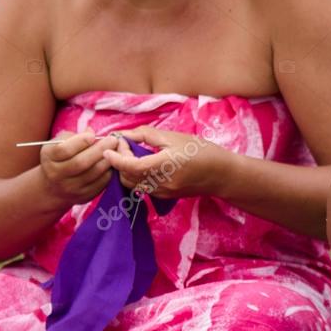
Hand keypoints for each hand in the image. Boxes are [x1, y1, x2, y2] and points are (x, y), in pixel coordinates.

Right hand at [39, 131, 119, 207]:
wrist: (53, 186)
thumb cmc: (60, 157)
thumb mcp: (59, 143)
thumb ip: (73, 136)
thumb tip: (90, 131)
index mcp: (49, 158)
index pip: (64, 150)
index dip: (80, 141)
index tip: (92, 135)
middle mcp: (57, 175)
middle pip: (81, 162)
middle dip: (100, 149)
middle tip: (113, 140)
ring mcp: (70, 188)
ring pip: (93, 173)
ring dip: (107, 160)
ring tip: (116, 150)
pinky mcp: (83, 196)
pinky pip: (100, 183)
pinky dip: (109, 172)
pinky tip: (113, 163)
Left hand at [102, 126, 231, 198]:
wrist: (221, 174)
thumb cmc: (201, 151)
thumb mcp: (174, 138)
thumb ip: (147, 135)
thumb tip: (125, 134)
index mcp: (163, 166)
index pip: (130, 166)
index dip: (116, 157)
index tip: (109, 145)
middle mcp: (159, 184)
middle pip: (127, 177)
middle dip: (120, 161)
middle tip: (126, 143)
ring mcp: (161, 193)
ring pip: (132, 184)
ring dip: (127, 169)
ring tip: (134, 152)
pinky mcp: (164, 196)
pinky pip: (142, 186)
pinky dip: (136, 175)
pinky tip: (144, 162)